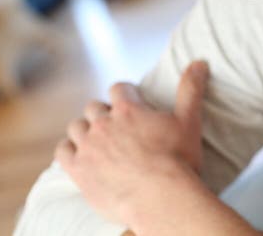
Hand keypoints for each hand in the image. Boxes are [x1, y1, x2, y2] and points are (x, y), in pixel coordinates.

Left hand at [55, 61, 208, 226]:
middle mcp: (104, 124)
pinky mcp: (78, 170)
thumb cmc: (177, 160)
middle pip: (94, 107)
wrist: (160, 198)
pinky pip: (62, 151)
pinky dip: (69, 150)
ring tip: (97, 141)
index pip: (119, 88)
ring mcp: (88, 147)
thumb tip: (200, 63)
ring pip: (76, 127)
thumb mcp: (189, 121)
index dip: (125, 93)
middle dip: (104, 113)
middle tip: (117, 127)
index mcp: (129, 109)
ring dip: (85, 130)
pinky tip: (78, 154)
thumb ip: (191, 89)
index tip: (131, 102)